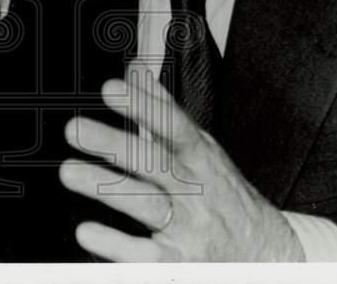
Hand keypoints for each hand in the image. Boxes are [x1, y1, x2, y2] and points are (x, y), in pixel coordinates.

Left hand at [59, 60, 304, 261]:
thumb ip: (162, 109)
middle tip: (75, 129)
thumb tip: (135, 71)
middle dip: (114, 144)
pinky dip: (116, 246)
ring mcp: (189, 228)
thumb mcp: (200, 148)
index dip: (142, 106)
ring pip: (148, 205)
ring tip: (69, 172)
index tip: (111, 89)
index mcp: (200, 157)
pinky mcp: (178, 265)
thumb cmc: (222, 195)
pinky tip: (87, 232)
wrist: (267, 255)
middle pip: (155, 163)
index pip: (173, 126)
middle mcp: (196, 190)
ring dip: (107, 188)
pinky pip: (146, 257)